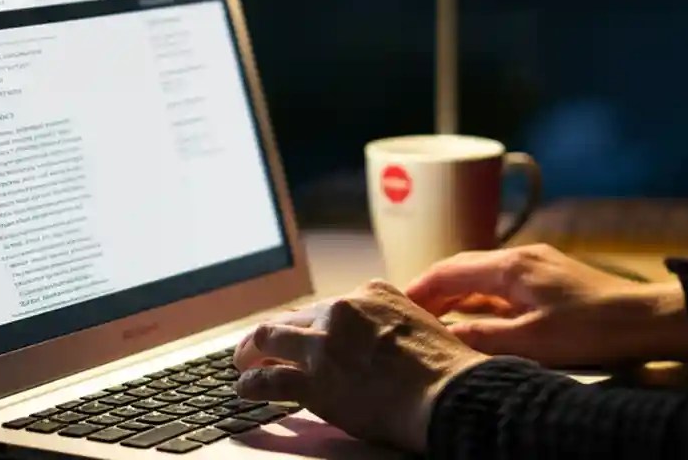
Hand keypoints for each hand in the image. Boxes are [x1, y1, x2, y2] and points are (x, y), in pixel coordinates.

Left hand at [233, 280, 488, 453]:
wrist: (445, 394)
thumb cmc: (444, 368)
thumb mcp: (421, 325)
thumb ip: (392, 324)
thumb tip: (380, 341)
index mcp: (372, 292)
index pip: (329, 305)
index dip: (314, 324)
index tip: (307, 333)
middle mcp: (342, 310)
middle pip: (295, 317)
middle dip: (275, 333)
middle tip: (260, 346)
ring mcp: (323, 343)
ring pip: (268, 337)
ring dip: (249, 351)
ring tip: (242, 363)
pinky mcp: (311, 379)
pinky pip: (266, 378)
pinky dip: (249, 383)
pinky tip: (244, 388)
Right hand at [406, 243, 687, 366]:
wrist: (644, 318)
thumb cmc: (592, 328)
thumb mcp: (532, 342)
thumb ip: (483, 338)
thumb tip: (445, 336)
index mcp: (511, 266)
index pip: (449, 269)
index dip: (418, 288)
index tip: (395, 304)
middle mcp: (520, 258)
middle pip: (463, 269)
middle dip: (433, 291)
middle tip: (409, 316)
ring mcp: (536, 265)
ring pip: (482, 277)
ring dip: (457, 296)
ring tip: (435, 321)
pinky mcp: (548, 278)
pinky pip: (501, 285)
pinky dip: (480, 300)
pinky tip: (475, 320)